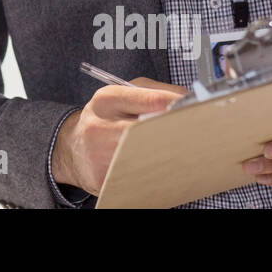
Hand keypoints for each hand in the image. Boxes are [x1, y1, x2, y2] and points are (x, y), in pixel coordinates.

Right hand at [52, 77, 188, 194]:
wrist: (74, 147)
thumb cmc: (104, 118)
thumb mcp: (121, 94)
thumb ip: (153, 91)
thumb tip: (186, 98)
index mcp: (106, 100)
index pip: (148, 99)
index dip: (176, 104)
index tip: (197, 108)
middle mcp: (99, 126)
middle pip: (149, 131)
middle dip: (175, 132)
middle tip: (196, 134)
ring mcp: (98, 156)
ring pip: (147, 158)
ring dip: (168, 156)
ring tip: (181, 151)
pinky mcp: (102, 180)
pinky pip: (138, 178)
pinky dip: (153, 175)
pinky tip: (159, 168)